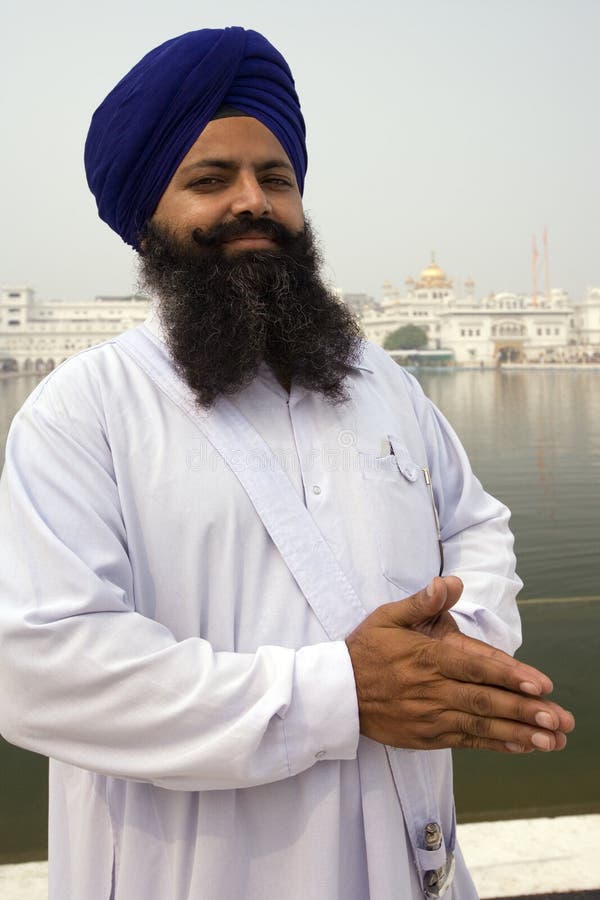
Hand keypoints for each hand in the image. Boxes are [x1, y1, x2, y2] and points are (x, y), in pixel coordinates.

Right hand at [345, 576, 574, 752]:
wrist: (336, 692)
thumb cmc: (366, 649)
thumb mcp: (388, 616)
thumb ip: (423, 602)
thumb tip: (451, 582)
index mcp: (427, 657)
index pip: (475, 666)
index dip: (509, 675)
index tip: (540, 684)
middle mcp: (432, 689)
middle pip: (485, 700)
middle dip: (526, 711)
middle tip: (559, 718)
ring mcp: (430, 716)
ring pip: (481, 725)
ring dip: (519, 733)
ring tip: (552, 739)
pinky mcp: (427, 736)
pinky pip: (467, 741)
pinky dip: (496, 745)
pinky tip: (522, 746)